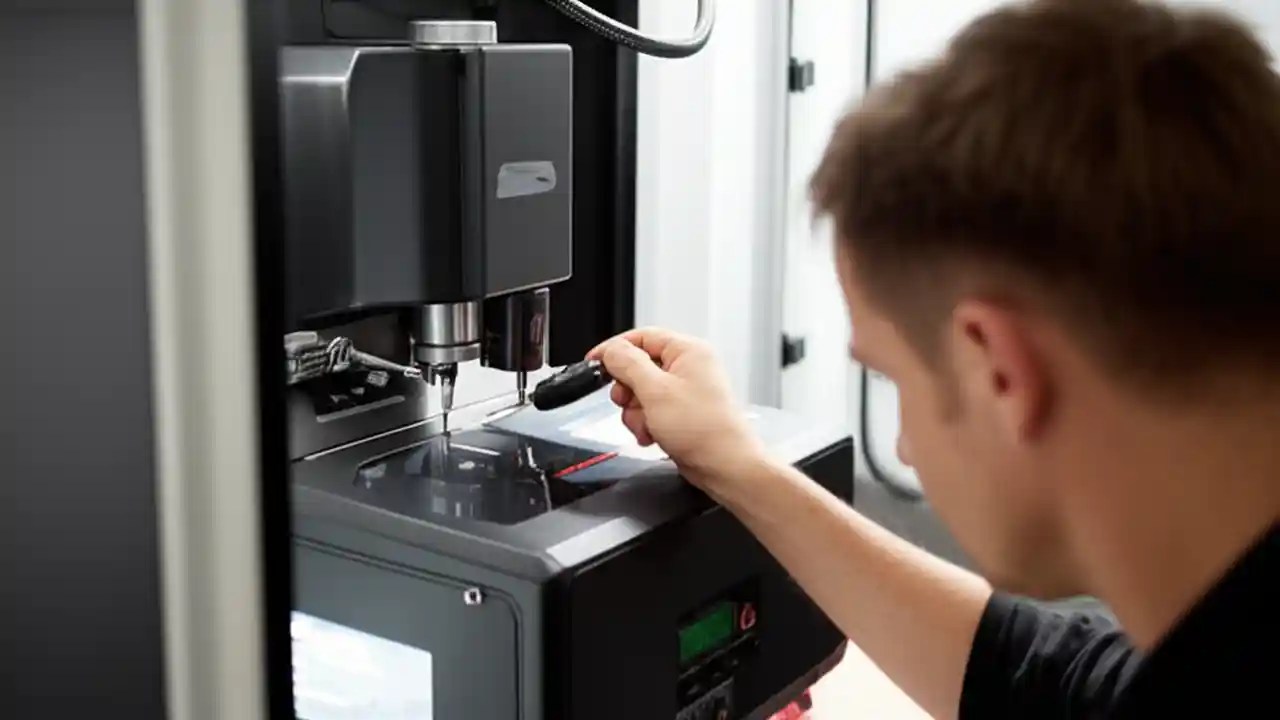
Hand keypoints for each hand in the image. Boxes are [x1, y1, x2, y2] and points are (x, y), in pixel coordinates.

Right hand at [588, 327, 764, 488]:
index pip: (642, 337)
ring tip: (647, 426)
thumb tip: (610, 351)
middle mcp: (689, 367)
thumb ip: (627, 365)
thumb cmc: (704, 429)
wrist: (726, 466)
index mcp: (688, 351)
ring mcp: (686, 391)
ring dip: (636, 412)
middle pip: (638, 366)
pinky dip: (646, 423)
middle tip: (626, 402)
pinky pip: (651, 411)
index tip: (595, 363)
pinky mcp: (683, 413)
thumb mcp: (655, 391)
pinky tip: (652, 435)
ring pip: (641, 392)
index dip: (615, 349)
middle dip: (628, 390)